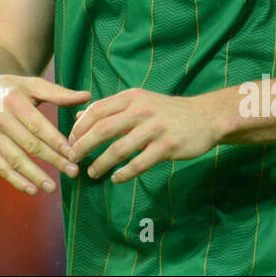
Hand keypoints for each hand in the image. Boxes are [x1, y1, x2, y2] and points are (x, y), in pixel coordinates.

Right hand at [0, 70, 90, 194]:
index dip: (56, 141)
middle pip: (29, 144)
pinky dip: (15, 180)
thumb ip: (59, 93)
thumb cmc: (10, 89)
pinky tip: (31, 189)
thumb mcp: (31, 85)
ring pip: (14, 158)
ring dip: (35, 175)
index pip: (38, 125)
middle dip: (53, 160)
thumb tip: (88, 96)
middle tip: (73, 172)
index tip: (74, 154)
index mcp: (14, 100)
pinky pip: (0, 166)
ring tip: (53, 188)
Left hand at [67, 88, 216, 182]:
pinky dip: (124, 173)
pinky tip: (116, 178)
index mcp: (131, 97)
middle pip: (102, 129)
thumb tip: (79, 118)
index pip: (96, 110)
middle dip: (83, 146)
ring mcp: (154, 128)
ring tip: (91, 172)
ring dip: (101, 163)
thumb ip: (111, 109)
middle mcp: (141, 110)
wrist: (205, 117)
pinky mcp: (167, 147)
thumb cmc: (167, 111)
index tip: (69, 141)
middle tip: (72, 159)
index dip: (79, 128)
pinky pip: (139, 164)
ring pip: (119, 149)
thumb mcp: (139, 101)